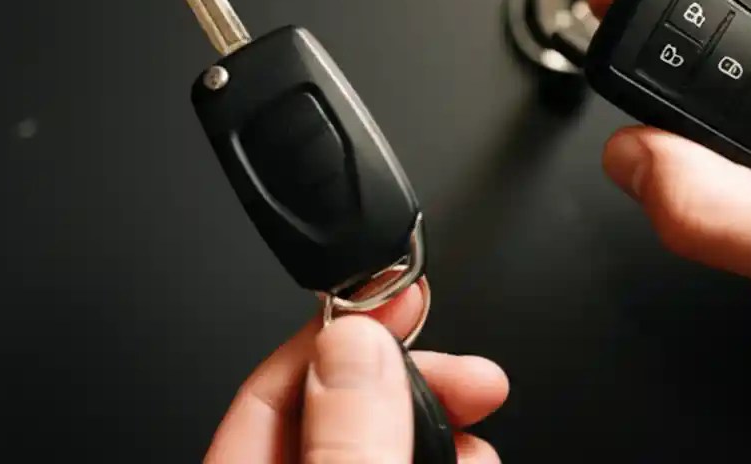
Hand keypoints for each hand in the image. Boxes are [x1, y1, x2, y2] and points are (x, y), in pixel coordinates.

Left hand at [204, 285, 507, 462]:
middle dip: (415, 381)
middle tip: (470, 375)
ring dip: (442, 423)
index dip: (340, 334)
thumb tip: (354, 344)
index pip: (269, 391)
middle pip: (343, 410)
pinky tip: (476, 458)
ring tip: (480, 425)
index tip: (401, 301)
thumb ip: (348, 434)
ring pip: (384, 441)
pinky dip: (449, 458)